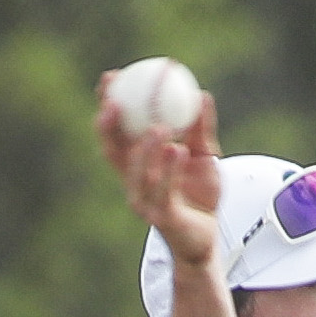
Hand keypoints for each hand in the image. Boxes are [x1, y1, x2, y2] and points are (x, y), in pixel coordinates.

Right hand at [95, 77, 222, 272]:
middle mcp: (133, 181)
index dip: (108, 106)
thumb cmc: (200, 196)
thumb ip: (201, 128)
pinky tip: (177, 149)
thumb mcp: (203, 155)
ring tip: (160, 127)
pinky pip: (164, 191)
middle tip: (116, 99)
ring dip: (146, 149)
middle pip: (111, 151)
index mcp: (137, 164)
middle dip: (108, 125)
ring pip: (138, 173)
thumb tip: (202, 95)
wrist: (207, 237)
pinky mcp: (163, 217)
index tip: (111, 79)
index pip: (115, 132)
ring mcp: (145, 202)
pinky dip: (171, 170)